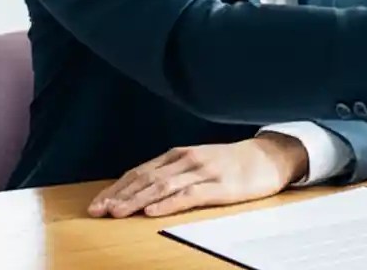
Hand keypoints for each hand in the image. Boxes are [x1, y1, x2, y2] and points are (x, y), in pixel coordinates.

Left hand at [87, 134, 307, 217]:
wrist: (270, 157)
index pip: (140, 171)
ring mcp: (204, 172)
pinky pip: (190, 195)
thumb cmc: (233, 163)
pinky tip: (153, 211)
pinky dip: (169, 203)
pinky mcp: (220, 186)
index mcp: (180, 154)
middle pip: (146, 179)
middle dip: (120, 196)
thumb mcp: (199, 162)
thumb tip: (141, 190)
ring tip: (117, 213)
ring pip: (163, 186)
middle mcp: (188, 160)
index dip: (116, 188)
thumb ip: (174, 171)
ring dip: (137, 200)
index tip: (96, 203)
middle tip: (98, 211)